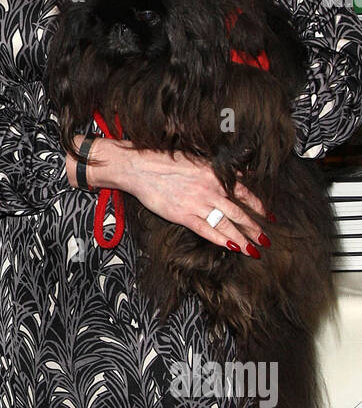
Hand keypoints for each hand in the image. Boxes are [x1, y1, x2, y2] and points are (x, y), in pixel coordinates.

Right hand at [67, 139, 269, 253]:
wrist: (138, 167)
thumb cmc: (164, 159)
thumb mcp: (196, 158)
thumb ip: (218, 168)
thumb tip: (241, 172)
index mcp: (214, 174)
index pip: (245, 192)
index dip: (259, 206)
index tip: (269, 216)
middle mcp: (210, 189)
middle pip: (239, 212)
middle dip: (255, 228)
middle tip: (266, 240)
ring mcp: (197, 204)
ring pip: (226, 224)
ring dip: (243, 238)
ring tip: (254, 250)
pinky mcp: (183, 216)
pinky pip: (207, 230)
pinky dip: (221, 239)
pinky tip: (232, 247)